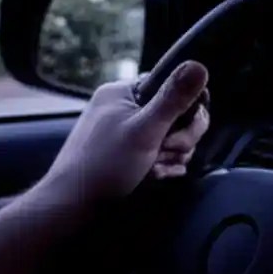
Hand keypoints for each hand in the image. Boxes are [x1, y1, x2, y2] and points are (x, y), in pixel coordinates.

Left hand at [41, 61, 209, 205]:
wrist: (73, 208)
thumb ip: (174, 99)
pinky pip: (162, 155)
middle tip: (166, 152)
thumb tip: (199, 65)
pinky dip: (163, 167)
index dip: (185, 107)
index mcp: (122, 93)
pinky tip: (153, 177)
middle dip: (179, 138)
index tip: (183, 126)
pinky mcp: (129, 156)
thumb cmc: (104, 165)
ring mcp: (126, 134)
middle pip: (176, 114)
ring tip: (154, 169)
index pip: (170, 86)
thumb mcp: (144, 130)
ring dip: (172, 156)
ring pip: (172, 138)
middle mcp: (124, 109)